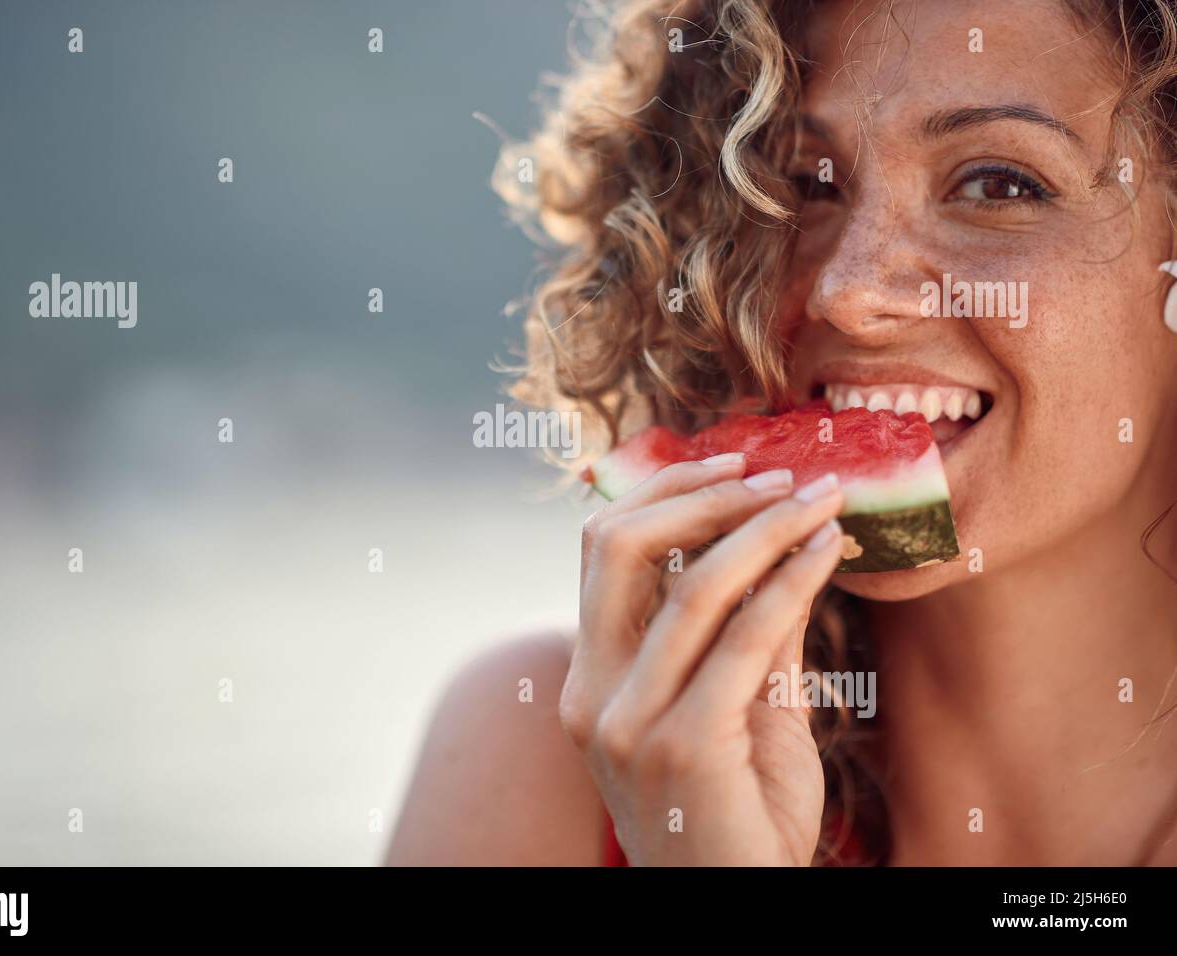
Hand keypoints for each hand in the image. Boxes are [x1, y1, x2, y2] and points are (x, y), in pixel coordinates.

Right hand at [560, 454, 844, 864]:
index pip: (602, 553)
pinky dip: (791, 582)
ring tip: (820, 500)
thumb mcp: (739, 709)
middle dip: (702, 493)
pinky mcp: (681, 746)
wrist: (741, 912)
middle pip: (618, 546)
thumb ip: (745, 633)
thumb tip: (776, 543)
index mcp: (589, 680)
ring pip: (689, 584)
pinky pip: (744, 638)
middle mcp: (591, 694)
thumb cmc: (742, 818)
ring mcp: (626, 722)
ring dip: (764, 526)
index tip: (733, 464)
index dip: (663, 491)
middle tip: (777, 474)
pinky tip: (826, 552)